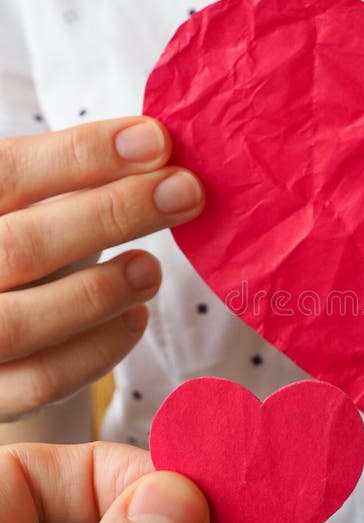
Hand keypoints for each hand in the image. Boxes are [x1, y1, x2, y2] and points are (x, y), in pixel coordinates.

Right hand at [0, 117, 203, 419]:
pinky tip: (136, 318)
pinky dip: (99, 350)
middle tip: (186, 192)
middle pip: (21, 246)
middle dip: (114, 214)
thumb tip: (160, 150)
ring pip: (24, 322)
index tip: (156, 140)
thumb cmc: (24, 248)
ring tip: (152, 268)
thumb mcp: (34, 206)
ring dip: (104, 290)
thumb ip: (79, 182)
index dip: (84, 153)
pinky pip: (43, 381)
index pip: (6, 171)